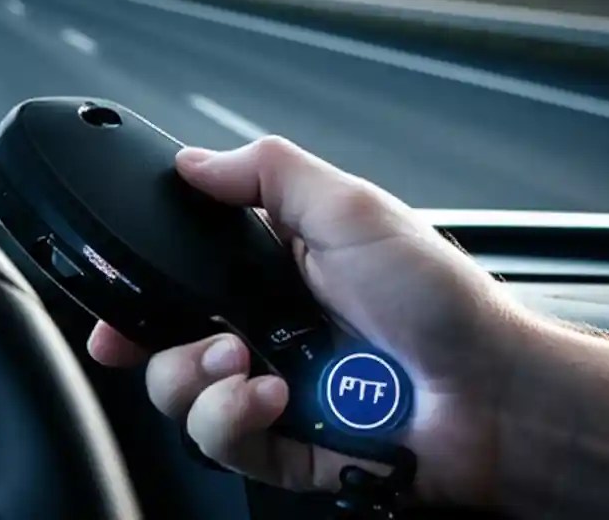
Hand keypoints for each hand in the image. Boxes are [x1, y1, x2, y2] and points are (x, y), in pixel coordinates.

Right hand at [87, 137, 534, 505]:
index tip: (113, 299)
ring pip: (183, 400)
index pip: (181, 279)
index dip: (138, 291)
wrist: (495, 394)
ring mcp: (272, 393)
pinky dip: (234, 422)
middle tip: (189, 338)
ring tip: (248, 367)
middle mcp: (264, 334)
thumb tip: (191, 160)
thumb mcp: (351, 209)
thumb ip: (268, 173)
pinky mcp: (286, 449)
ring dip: (198, 383)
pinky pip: (225, 445)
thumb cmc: (440, 300)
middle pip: (164, 346)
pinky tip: (271, 399)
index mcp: (272, 272)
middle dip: (151, 346)